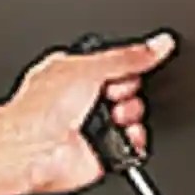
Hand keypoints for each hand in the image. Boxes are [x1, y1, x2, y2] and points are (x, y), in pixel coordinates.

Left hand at [0, 32, 174, 194]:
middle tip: (110, 94)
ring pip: (135, 114)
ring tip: (111, 117)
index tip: (123, 70)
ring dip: (130, 115)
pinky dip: (134, 140)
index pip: (117, 63)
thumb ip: (128, 56)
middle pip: (130, 88)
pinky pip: (135, 143)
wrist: (33, 150)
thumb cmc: (40, 109)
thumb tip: (161, 44)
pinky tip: (120, 135)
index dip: (127, 66)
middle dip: (128, 91)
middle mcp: (85, 98)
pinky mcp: (106, 150)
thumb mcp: (89, 66)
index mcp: (76, 72)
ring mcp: (96, 125)